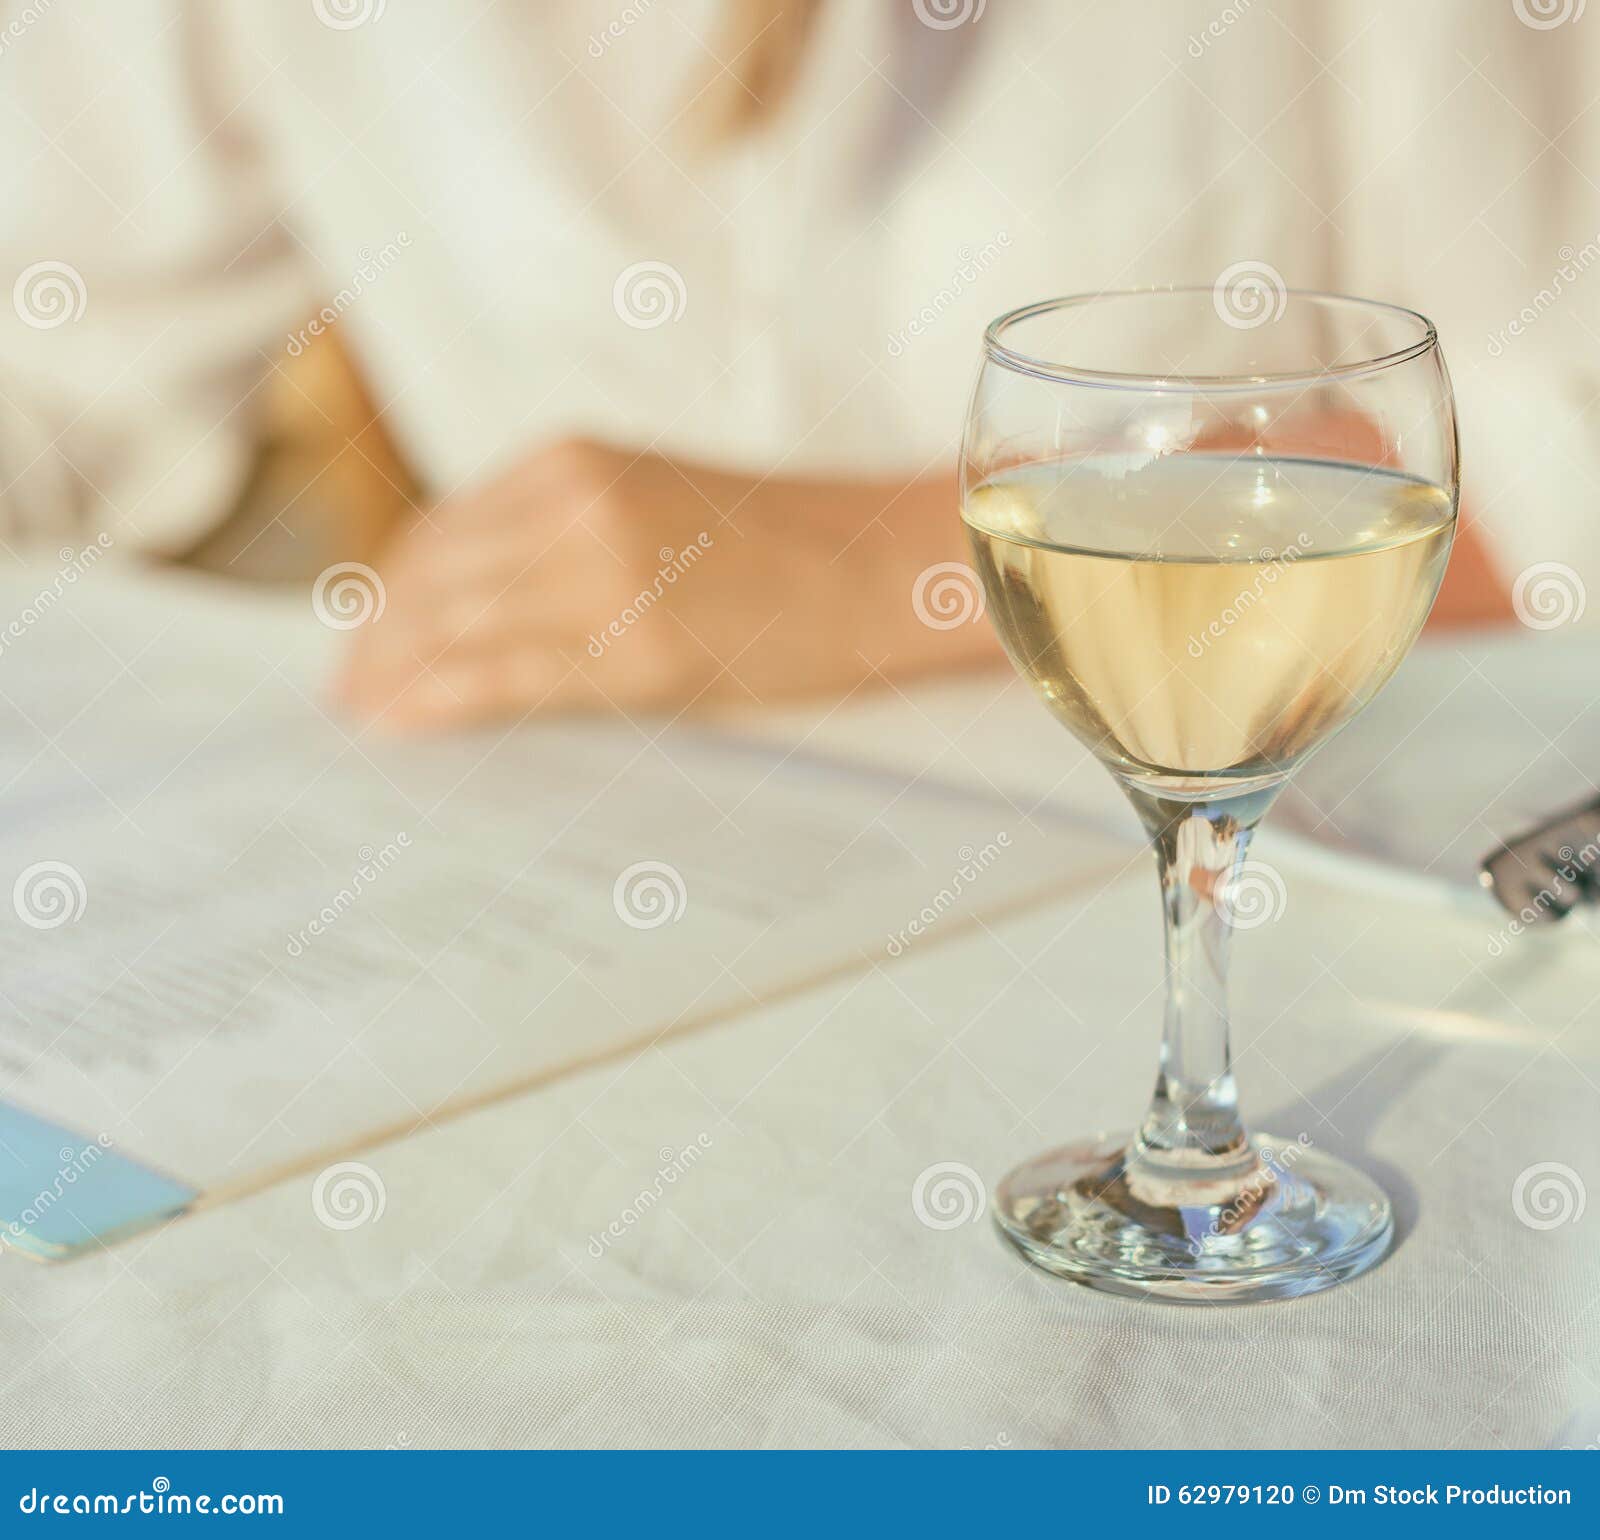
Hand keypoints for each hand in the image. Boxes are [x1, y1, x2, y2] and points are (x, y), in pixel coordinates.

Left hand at [335, 438, 987, 729]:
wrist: (888, 564)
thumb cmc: (790, 543)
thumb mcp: (657, 505)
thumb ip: (567, 533)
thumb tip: (486, 604)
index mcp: (572, 462)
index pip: (441, 532)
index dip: (390, 592)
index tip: (365, 637)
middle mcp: (568, 502)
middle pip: (428, 578)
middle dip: (376, 639)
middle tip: (346, 691)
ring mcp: (596, 570)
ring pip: (449, 626)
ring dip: (390, 675)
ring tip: (362, 717)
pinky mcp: (628, 643)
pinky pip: (498, 672)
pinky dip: (433, 699)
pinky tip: (396, 723)